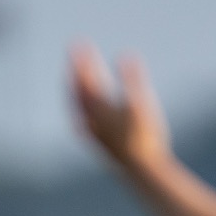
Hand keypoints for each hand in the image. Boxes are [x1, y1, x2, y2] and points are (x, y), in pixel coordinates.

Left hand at [70, 46, 170, 171]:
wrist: (143, 172)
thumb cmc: (145, 137)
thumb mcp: (142, 104)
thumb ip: (133, 79)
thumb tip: (127, 55)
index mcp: (101, 107)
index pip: (87, 77)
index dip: (84, 60)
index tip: (79, 43)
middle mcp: (93, 121)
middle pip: (77, 93)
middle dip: (74, 74)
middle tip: (71, 60)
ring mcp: (94, 135)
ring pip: (78, 112)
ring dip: (73, 96)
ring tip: (71, 87)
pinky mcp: (100, 148)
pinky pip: (83, 129)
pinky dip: (80, 119)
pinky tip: (79, 124)